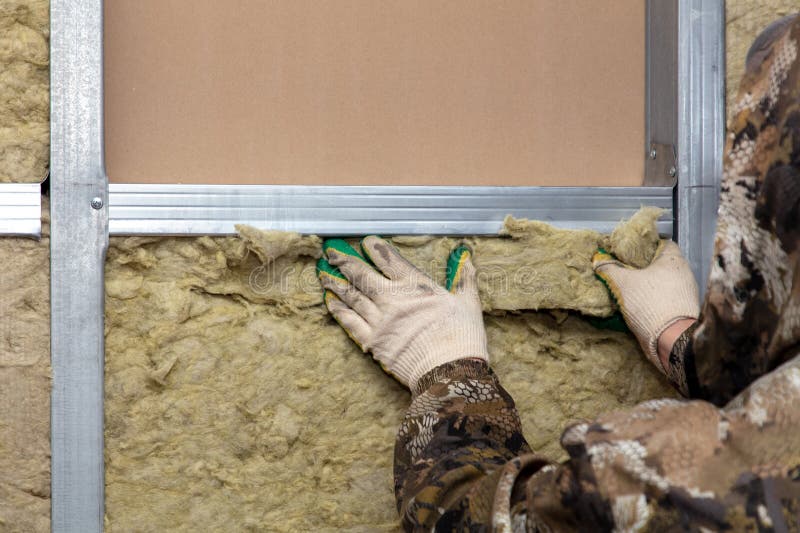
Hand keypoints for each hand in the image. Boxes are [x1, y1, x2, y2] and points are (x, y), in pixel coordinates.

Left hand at [316, 236, 487, 389]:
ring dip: (336, 284)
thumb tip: (468, 260)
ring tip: (323, 274)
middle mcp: (393, 298)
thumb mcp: (468, 303)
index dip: (374, 248)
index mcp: (416, 285)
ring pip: (352, 297)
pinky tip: (330, 303)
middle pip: (362, 275)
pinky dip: (339, 311)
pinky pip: (350, 322)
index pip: (389, 259)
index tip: (365, 242)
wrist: (451, 372)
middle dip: (345, 261)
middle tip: (331, 252)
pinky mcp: (373, 341)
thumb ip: (465, 280)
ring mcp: (380, 320)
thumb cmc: (462, 337)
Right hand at [592, 240, 698, 371]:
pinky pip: (669, 297)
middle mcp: (685, 273)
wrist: (671, 338)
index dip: (647, 246)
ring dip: (652, 284)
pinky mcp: (686, 309)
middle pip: (664, 263)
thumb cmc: (650, 304)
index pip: (663, 243)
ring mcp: (687, 292)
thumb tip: (598, 261)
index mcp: (673, 260)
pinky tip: (644, 304)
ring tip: (634, 289)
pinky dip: (657, 299)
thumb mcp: (622, 283)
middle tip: (629, 271)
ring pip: (666, 281)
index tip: (633, 252)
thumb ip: (609, 269)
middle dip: (647, 267)